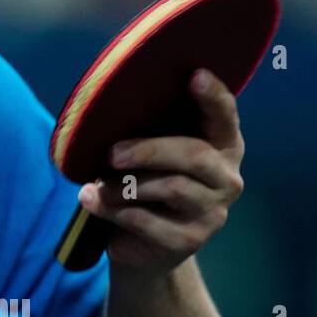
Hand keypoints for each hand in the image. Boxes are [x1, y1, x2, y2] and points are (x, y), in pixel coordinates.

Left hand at [78, 69, 244, 273]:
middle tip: (112, 154)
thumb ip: (144, 130)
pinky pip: (147, 220)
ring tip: (97, 184)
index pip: (224, 116)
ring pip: (171, 187)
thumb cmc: (142, 181)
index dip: (213, 96)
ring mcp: (213, 212)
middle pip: (194, 155)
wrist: (138, 242)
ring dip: (125, 185)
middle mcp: (226, 177)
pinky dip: (112, 209)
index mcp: (221, 146)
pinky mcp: (190, 240)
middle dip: (149, 150)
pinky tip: (91, 200)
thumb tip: (110, 107)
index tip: (194, 74)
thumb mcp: (146, 153)